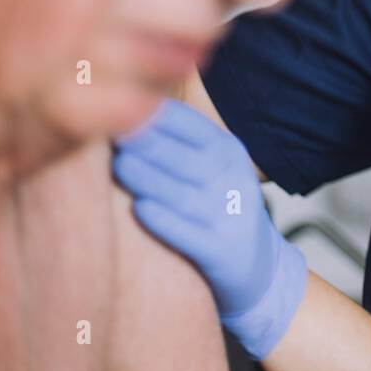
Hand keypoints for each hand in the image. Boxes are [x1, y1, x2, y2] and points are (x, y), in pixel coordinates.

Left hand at [112, 98, 307, 360]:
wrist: (257, 267)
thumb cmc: (215, 207)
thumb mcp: (211, 167)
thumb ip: (176, 143)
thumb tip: (122, 111)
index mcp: (230, 152)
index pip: (194, 127)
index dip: (158, 116)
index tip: (120, 103)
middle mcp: (235, 181)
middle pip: (188, 159)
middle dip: (150, 144)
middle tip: (113, 133)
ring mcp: (231, 218)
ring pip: (186, 196)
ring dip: (151, 179)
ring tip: (120, 166)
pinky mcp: (222, 253)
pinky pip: (190, 235)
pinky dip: (165, 222)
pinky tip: (140, 209)